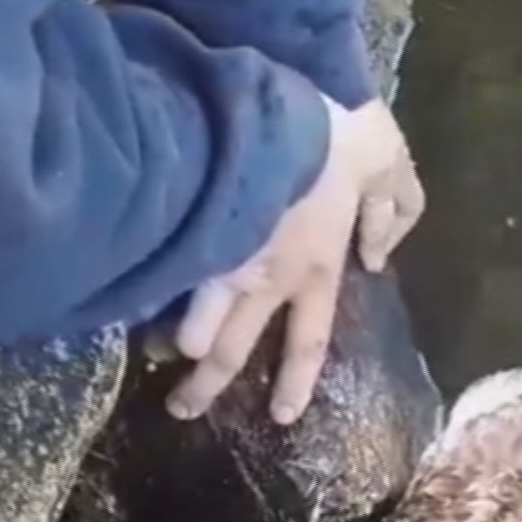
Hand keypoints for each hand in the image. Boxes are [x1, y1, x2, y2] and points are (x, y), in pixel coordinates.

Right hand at [158, 97, 424, 424]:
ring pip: (192, 319)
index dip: (293, 382)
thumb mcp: (390, 176)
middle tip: (181, 410)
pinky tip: (131, 307)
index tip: (279, 417)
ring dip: (171, 346)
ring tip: (153, 362)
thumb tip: (377, 257)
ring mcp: (226, 256)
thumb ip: (390, 218)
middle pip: (232, 348)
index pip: (307, 343)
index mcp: (316, 271)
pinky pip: (172, 273)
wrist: (292, 104)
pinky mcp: (196, 227)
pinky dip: (152, 294)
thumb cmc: (346, 137)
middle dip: (205, 385)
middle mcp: (267, 277)